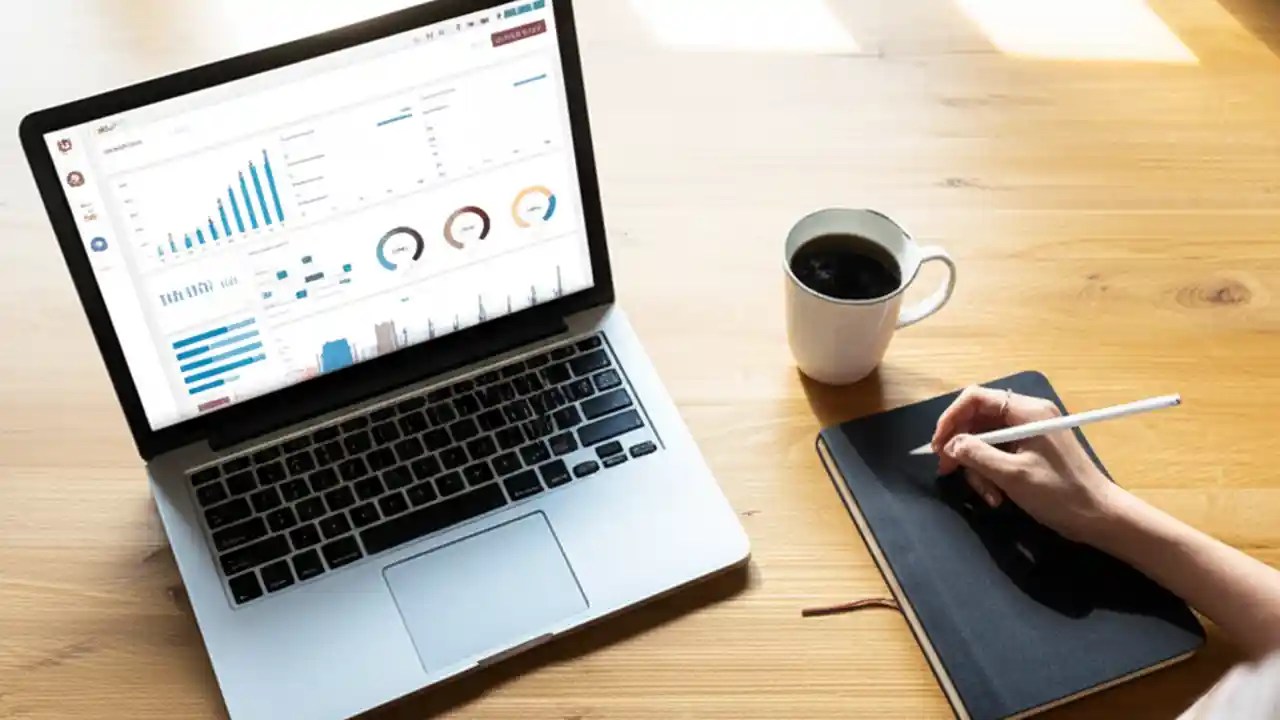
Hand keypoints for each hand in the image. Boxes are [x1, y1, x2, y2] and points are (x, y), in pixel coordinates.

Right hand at [930, 386, 1123, 543]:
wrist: (1100, 517)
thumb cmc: (1060, 493)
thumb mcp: (1013, 475)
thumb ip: (976, 454)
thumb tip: (950, 445)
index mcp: (1027, 412)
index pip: (975, 398)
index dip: (951, 418)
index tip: (939, 446)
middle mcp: (1027, 415)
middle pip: (978, 419)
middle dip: (962, 447)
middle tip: (949, 471)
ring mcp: (1030, 432)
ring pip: (986, 440)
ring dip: (978, 467)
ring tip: (987, 494)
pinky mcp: (1032, 450)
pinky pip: (999, 453)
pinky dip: (991, 472)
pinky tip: (997, 495)